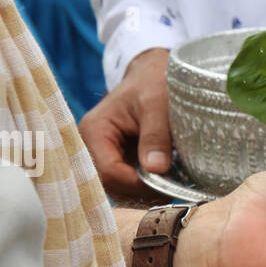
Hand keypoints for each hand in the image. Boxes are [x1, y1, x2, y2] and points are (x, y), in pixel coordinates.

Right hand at [79, 48, 172, 198]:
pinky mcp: (119, 163)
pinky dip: (148, 188)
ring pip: (121, 190)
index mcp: (94, 131)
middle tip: (173, 184)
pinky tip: (167, 179)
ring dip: (147, 191)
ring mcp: (104, 157)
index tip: (165, 179)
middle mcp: (92, 148)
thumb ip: (156, 134)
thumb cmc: (153, 82)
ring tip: (172, 181)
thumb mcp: (157, 103)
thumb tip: (155, 169)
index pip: (110, 172)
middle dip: (143, 189)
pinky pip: (129, 186)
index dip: (137, 182)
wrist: (153, 74)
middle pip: (112, 186)